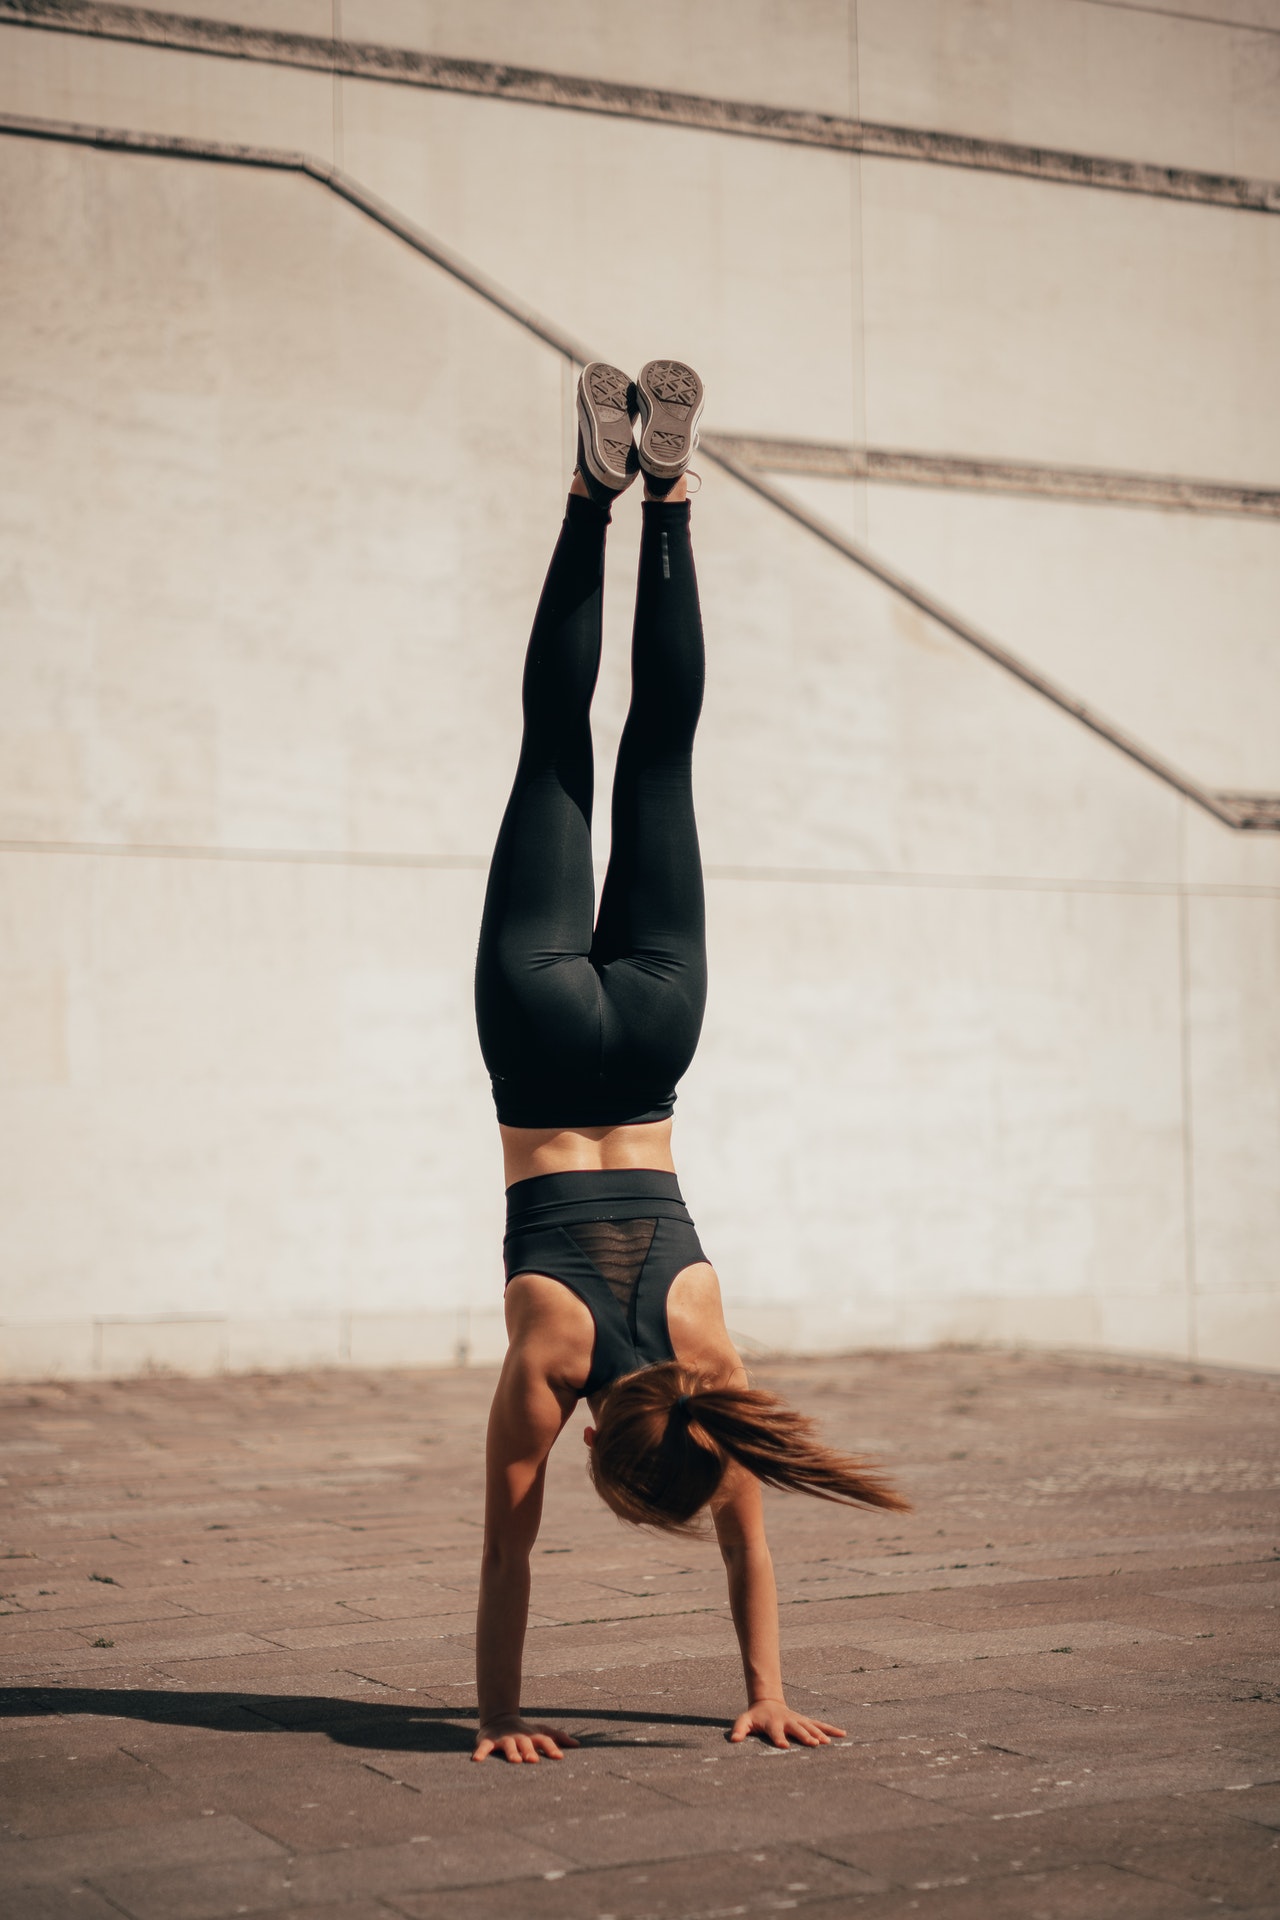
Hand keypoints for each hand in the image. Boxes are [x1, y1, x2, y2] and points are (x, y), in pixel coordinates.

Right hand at [472, 1715, 580, 1763]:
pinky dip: (480, 1752)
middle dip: (530, 1751)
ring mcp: (504, 1739)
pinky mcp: (489, 1740)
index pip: (545, 1740)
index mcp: (533, 1736)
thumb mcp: (541, 1731)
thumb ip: (558, 1737)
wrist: (500, 1719)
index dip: (552, 1748)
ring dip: (512, 1753)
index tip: (560, 1757)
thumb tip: (577, 1744)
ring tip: (515, 1761)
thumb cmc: (526, 1732)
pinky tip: (476, 1760)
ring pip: (508, 1746)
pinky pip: (484, 1747)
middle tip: (534, 1760)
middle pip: (526, 1743)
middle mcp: (519, 1737)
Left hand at [729, 1698, 846, 1749]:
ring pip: (811, 1726)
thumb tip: (734, 1740)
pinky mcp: (805, 1721)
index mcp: (773, 1723)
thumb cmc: (755, 1717)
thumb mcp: (744, 1721)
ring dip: (819, 1734)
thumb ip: (739, 1729)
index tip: (784, 1746)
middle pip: (797, 1729)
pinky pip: (820, 1725)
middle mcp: (788, 1721)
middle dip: (805, 1736)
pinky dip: (831, 1729)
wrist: (768, 1703)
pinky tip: (842, 1734)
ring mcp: (798, 1720)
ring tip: (827, 1742)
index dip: (779, 1738)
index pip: (775, 1731)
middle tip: (813, 1744)